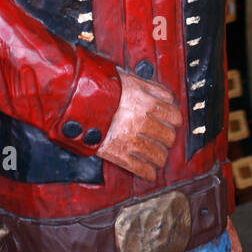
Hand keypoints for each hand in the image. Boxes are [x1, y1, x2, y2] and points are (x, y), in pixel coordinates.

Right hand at [97, 68, 181, 182]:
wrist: (76, 98)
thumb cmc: (100, 86)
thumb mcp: (129, 78)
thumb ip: (150, 88)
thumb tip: (165, 96)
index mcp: (147, 102)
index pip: (174, 116)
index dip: (173, 120)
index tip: (170, 122)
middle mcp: (142, 121)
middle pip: (168, 137)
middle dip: (166, 139)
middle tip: (161, 139)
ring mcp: (131, 139)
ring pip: (158, 155)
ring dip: (159, 157)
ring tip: (156, 156)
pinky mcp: (119, 154)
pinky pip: (142, 169)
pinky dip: (148, 173)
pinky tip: (149, 172)